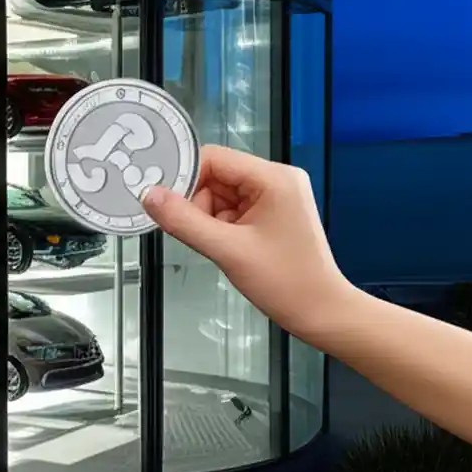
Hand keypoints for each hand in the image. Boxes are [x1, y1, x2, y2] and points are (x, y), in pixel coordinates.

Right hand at [139, 144, 353, 336]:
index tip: (163, 201)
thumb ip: (183, 221)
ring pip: (219, 194)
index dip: (185, 177)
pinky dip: (219, 226)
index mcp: (274, 178)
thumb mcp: (227, 250)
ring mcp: (275, 196)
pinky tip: (228, 247)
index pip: (214, 158)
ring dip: (208, 218)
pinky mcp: (271, 213)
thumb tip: (150, 196)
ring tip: (222, 246)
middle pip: (215, 176)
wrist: (321, 313)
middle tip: (199, 234)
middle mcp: (277, 179)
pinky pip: (231, 208)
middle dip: (198, 204)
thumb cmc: (286, 282)